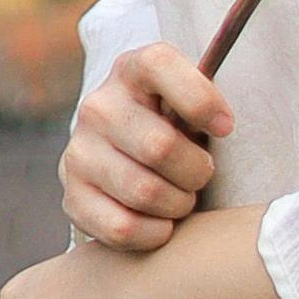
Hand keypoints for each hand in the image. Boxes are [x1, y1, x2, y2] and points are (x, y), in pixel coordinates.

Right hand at [60, 41, 231, 252]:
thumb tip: (223, 125)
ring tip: (183, 197)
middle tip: (202, 175)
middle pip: (159, 145)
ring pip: (144, 192)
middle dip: (196, 170)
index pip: (160, 65)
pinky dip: (155, 233)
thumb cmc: (177, 127)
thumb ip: (207, 100)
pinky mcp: (72, 197)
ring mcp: (79, 153)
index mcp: (132, 70)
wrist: (127, 157)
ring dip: (178, 204)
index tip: (225, 128)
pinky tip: (163, 223)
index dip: (201, 99)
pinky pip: (122, 228)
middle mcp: (98, 106)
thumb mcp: (191, 101)